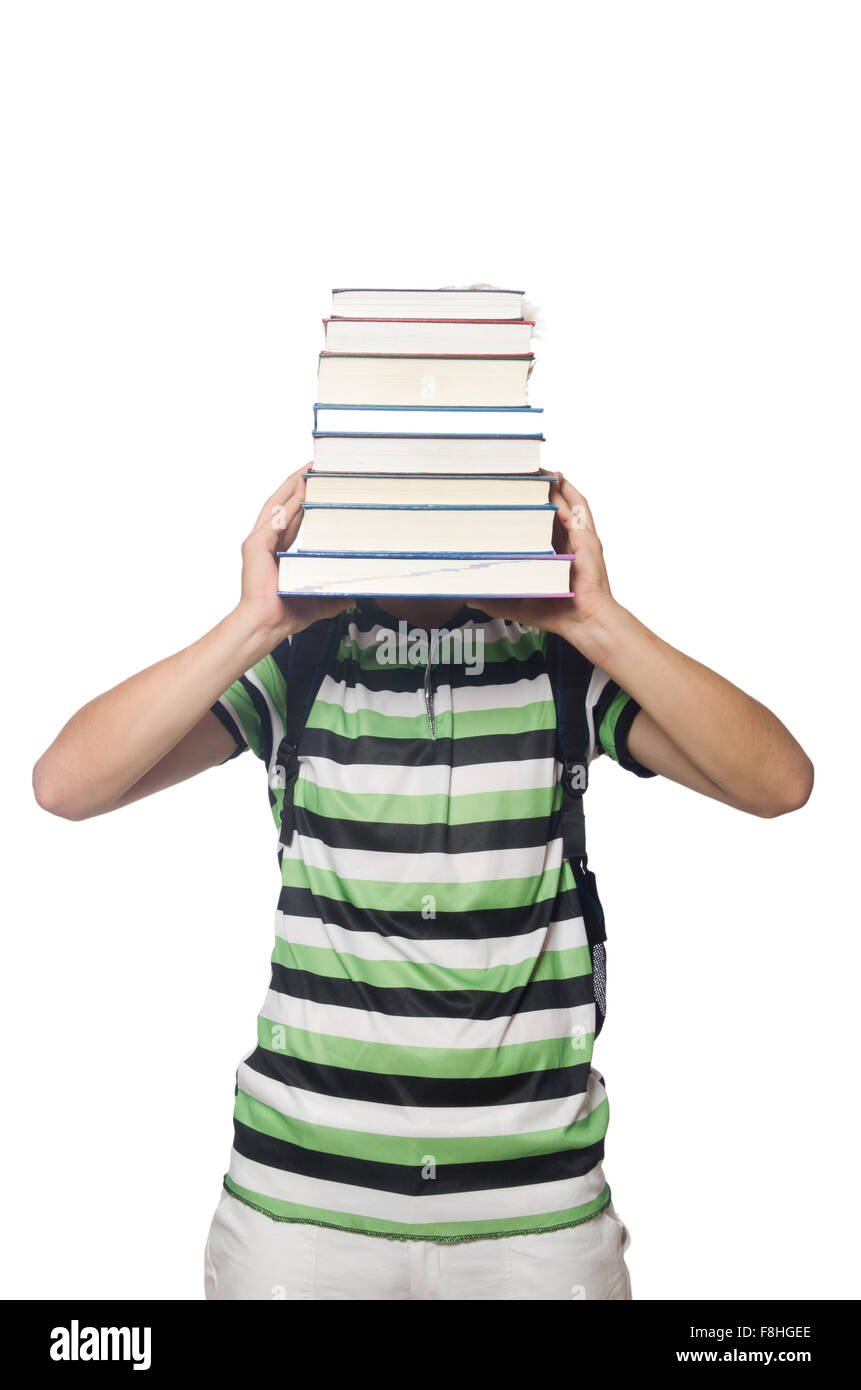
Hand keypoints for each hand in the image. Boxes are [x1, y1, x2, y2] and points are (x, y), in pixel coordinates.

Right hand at [236, 467, 351, 644]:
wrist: (267, 625)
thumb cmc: (285, 614)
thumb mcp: (319, 599)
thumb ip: (335, 594)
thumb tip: (354, 595)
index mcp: (276, 550)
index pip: (293, 517)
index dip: (304, 498)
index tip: (316, 483)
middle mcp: (265, 541)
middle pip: (283, 503)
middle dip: (298, 483)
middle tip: (314, 466)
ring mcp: (259, 541)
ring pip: (277, 504)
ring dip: (292, 485)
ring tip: (307, 469)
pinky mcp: (256, 545)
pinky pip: (275, 518)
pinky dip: (287, 503)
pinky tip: (299, 490)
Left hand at [471, 471, 618, 645]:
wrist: (583, 622)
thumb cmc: (557, 613)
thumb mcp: (517, 603)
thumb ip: (494, 598)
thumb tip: (469, 597)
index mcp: (554, 550)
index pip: (537, 519)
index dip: (525, 504)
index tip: (507, 490)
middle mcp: (567, 539)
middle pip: (551, 504)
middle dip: (537, 487)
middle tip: (518, 470)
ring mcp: (579, 537)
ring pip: (566, 501)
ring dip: (553, 483)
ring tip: (537, 467)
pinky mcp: (588, 539)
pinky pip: (579, 509)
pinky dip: (568, 493)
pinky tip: (557, 480)